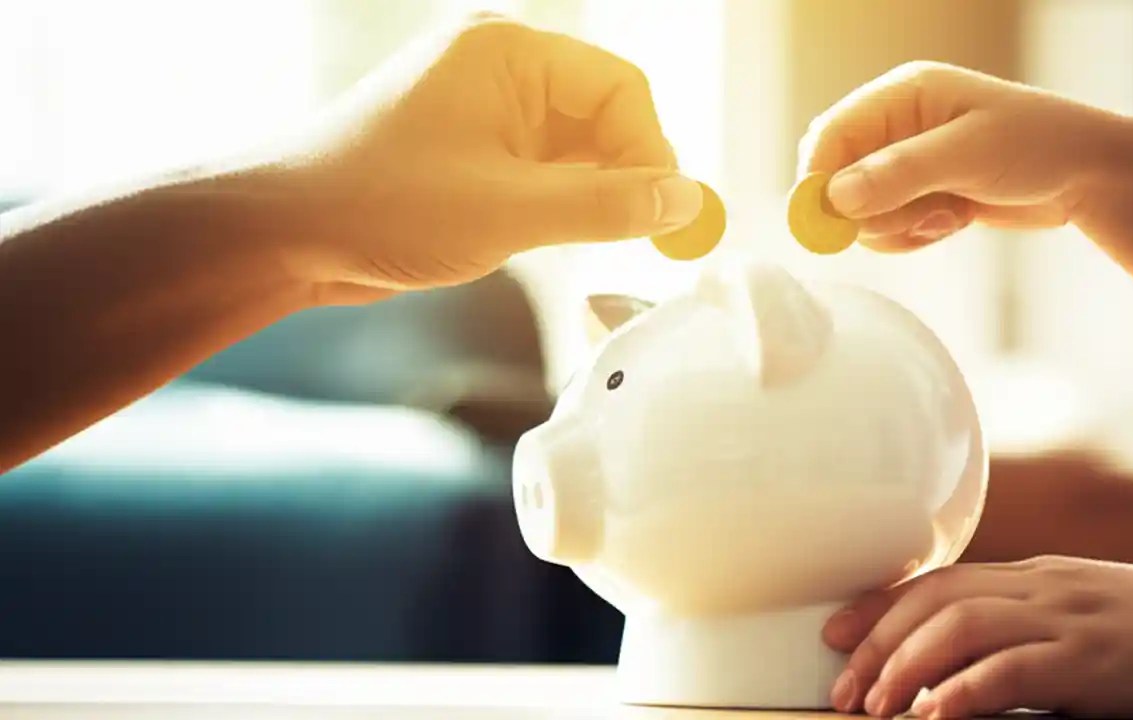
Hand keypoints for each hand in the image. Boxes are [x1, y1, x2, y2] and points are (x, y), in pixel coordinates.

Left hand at [274, 15, 701, 301]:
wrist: (284, 232)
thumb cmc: (381, 206)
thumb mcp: (509, 211)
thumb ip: (607, 206)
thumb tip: (686, 202)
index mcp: (508, 53)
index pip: (620, 88)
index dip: (652, 153)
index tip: (662, 216)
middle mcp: (499, 69)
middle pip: (602, 115)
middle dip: (622, 176)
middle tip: (632, 237)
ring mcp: (481, 110)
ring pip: (573, 149)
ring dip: (588, 196)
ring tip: (573, 242)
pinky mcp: (468, 150)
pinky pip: (539, 169)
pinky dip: (556, 205)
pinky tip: (547, 241)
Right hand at [798, 61, 1125, 251]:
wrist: (1091, 176)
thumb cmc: (1039, 146)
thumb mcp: (968, 155)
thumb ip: (899, 174)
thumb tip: (835, 199)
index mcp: (902, 95)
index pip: (831, 134)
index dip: (818, 179)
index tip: (824, 223)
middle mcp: (897, 126)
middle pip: (837, 177)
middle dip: (867, 209)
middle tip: (914, 217)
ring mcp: (908, 163)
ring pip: (861, 210)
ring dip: (899, 225)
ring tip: (950, 214)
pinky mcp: (921, 194)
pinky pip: (888, 227)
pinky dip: (915, 234)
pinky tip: (956, 220)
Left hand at [822, 555, 1132, 717]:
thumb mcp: (1079, 611)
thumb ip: (1022, 618)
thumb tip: (955, 646)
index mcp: (1033, 576)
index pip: (936, 581)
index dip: (877, 608)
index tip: (835, 635)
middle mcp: (1041, 588)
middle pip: (934, 602)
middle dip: (875, 645)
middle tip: (844, 690)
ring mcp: (1066, 620)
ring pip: (959, 627)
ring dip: (906, 669)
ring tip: (877, 708)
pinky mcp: (1092, 662)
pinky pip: (1012, 669)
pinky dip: (964, 691)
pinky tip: (934, 715)